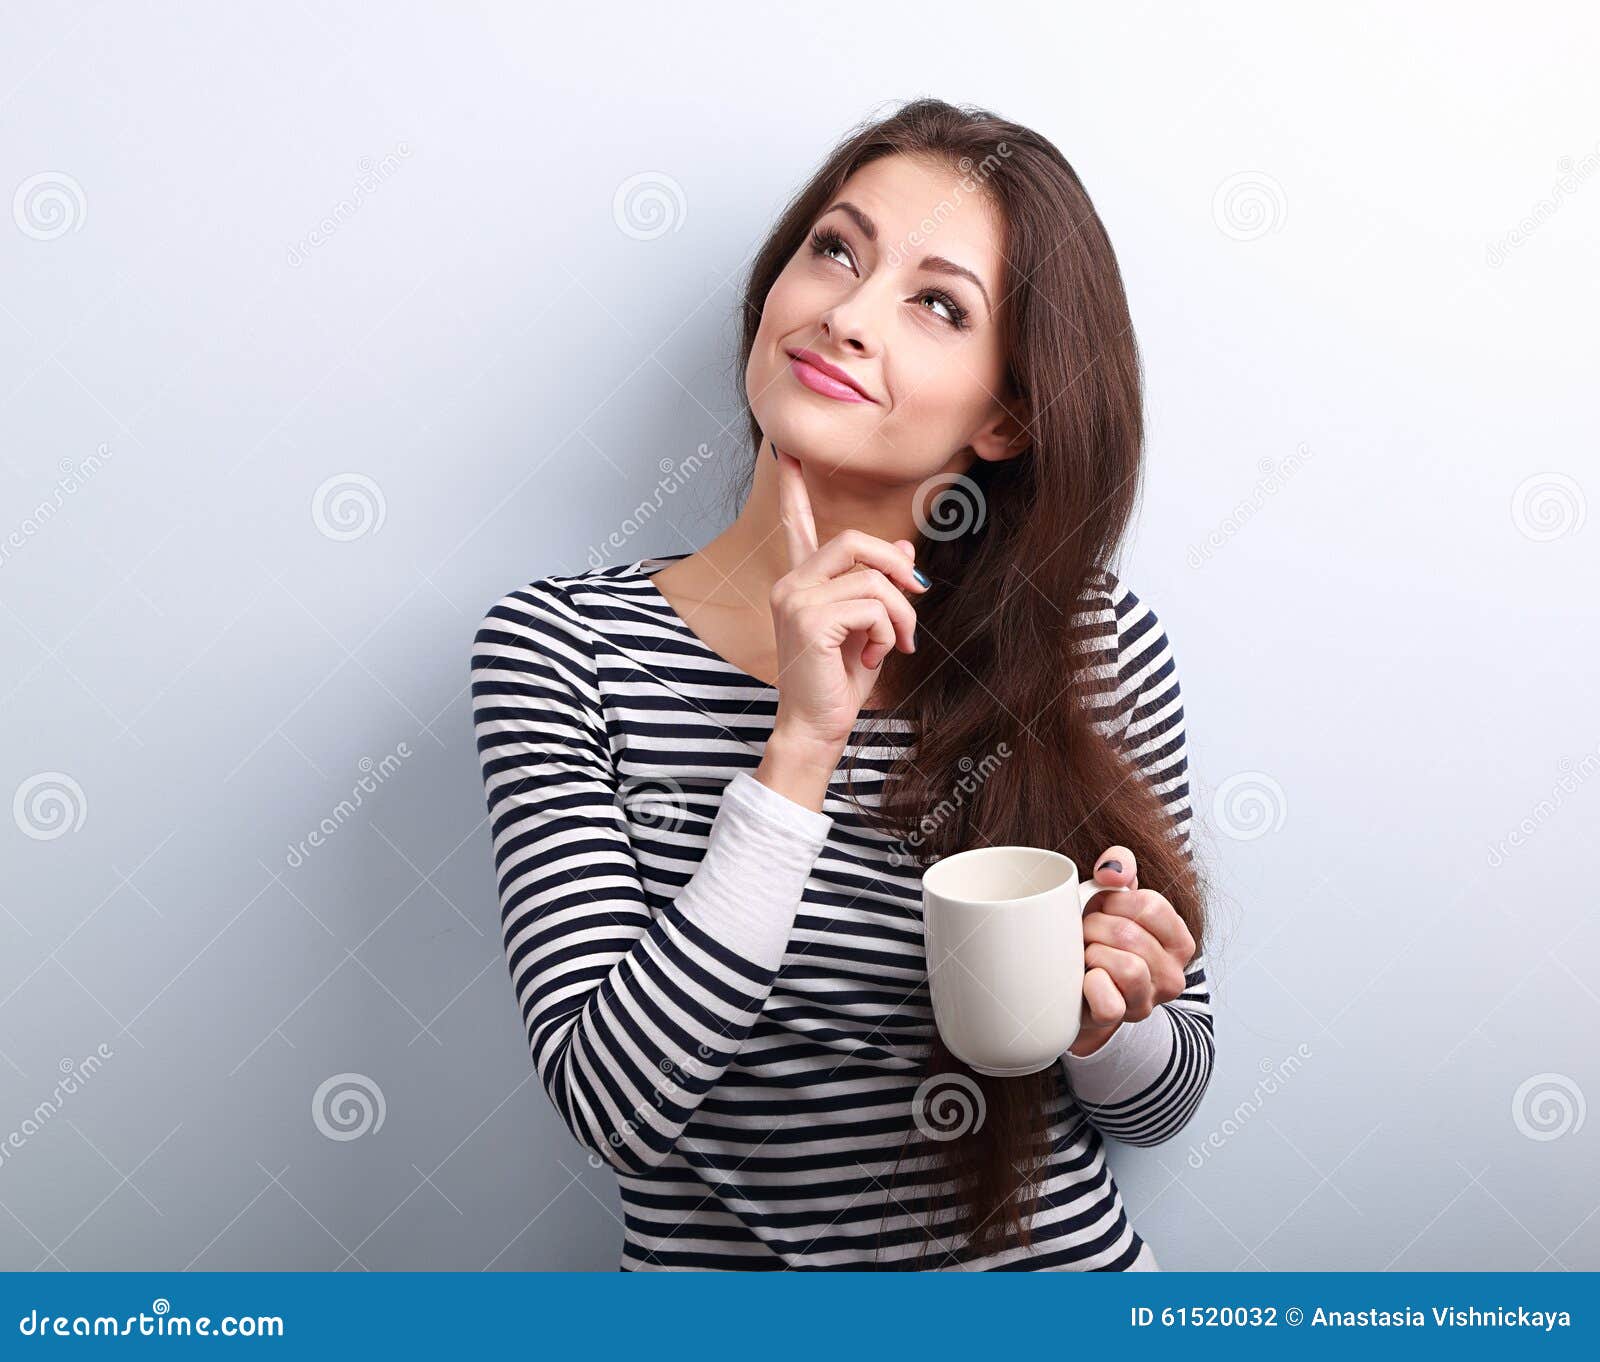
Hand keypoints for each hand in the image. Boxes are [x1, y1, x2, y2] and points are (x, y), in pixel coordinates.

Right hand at [768, 440, 928, 748]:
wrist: (817, 727)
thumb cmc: (839, 682)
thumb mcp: (869, 628)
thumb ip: (879, 588)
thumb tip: (903, 550)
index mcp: (800, 583)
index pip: (797, 526)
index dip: (792, 490)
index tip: (784, 453)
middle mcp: (791, 585)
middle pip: (854, 542)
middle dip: (896, 568)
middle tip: (917, 596)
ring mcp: (796, 600)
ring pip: (873, 579)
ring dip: (900, 614)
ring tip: (896, 645)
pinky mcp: (810, 620)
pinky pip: (873, 606)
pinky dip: (889, 632)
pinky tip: (874, 657)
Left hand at [1068, 844, 1195, 1057]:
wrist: (1079, 991)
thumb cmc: (1101, 938)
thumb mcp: (1114, 898)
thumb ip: (1120, 867)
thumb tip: (1114, 870)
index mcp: (1179, 941)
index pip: (1151, 906)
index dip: (1115, 901)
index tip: (1102, 908)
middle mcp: (1173, 975)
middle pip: (1129, 934)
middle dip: (1094, 926)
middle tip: (1086, 933)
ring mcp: (1149, 1001)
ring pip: (1125, 966)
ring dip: (1092, 954)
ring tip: (1087, 956)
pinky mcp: (1123, 1020)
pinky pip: (1109, 1003)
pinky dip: (1091, 987)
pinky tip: (1086, 981)